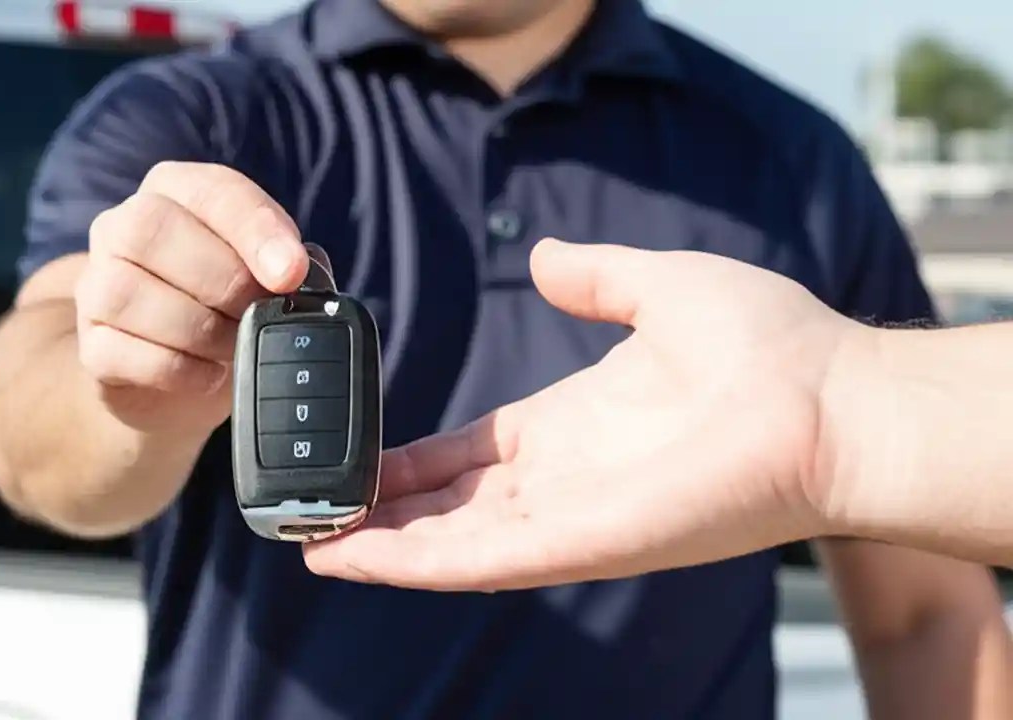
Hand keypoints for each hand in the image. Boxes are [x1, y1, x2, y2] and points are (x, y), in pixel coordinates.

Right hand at [75, 162, 309, 432]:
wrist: (182, 379)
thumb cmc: (229, 309)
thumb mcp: (265, 277)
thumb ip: (287, 264)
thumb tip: (302, 271)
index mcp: (176, 191)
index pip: (212, 190)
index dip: (255, 231)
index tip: (291, 272)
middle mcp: (122, 226)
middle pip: (152, 229)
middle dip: (223, 280)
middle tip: (259, 315)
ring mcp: (96, 285)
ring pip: (126, 291)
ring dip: (198, 327)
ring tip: (235, 347)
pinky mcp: (90, 345)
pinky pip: (121, 351)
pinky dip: (179, 368)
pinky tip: (210, 373)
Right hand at [303, 238, 872, 590]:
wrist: (833, 397)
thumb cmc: (768, 344)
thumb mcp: (659, 288)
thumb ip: (595, 276)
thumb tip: (546, 257)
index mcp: (570, 426)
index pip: (468, 453)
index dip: (408, 461)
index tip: (355, 460)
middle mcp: (561, 479)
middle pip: (446, 505)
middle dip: (377, 511)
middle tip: (307, 512)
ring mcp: (568, 516)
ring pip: (450, 542)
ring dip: (378, 546)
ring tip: (308, 543)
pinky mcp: (581, 542)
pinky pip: (479, 560)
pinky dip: (413, 563)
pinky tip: (354, 559)